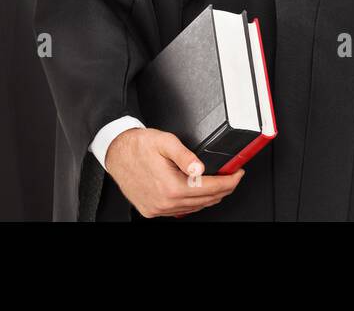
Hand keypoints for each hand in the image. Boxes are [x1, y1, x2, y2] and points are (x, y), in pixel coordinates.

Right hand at [104, 127, 243, 217]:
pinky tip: (198, 193)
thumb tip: (201, 168)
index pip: (211, 188)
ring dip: (210, 197)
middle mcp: (165, 202)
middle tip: (233, 177)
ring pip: (194, 208)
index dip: (229, 181)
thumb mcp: (166, 142)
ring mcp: (158, 209)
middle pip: (206, 200)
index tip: (238, 173)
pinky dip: (193, 203)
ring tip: (220, 184)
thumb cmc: (138, 146)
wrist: (116, 152)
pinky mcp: (151, 210)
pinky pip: (180, 211)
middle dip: (224, 188)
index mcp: (171, 186)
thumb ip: (186, 155)